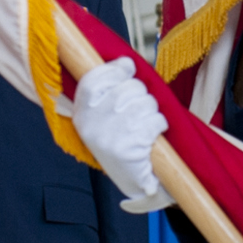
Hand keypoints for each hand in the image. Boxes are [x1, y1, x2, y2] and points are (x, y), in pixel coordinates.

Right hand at [73, 57, 172, 213]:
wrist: (131, 181)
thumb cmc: (120, 142)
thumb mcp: (104, 117)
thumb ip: (109, 89)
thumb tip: (126, 62)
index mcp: (82, 115)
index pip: (93, 80)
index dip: (114, 69)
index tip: (127, 69)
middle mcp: (92, 125)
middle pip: (127, 88)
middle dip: (140, 93)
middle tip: (138, 109)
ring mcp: (110, 137)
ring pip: (146, 102)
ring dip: (151, 110)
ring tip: (144, 124)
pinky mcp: (129, 148)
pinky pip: (155, 120)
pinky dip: (160, 124)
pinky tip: (152, 134)